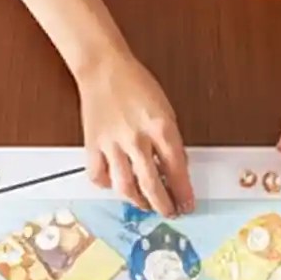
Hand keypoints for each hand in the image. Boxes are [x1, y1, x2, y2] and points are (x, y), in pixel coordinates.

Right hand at [76, 55, 194, 216]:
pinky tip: (115, 184)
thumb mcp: (166, 109)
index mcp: (160, 128)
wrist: (104, 68)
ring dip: (138, 201)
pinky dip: (107, 185)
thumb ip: (171, 140)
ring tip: (145, 204)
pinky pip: (99, 175)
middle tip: (169, 211)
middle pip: (152, 184)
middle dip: (163, 205)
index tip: (187, 204)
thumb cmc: (135, 84)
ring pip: (125, 186)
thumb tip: (176, 167)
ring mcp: (113, 144)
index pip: (177, 170)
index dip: (183, 192)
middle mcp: (137, 139)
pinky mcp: (93, 145)